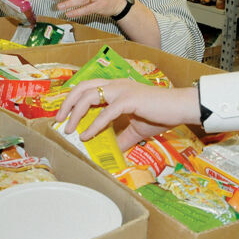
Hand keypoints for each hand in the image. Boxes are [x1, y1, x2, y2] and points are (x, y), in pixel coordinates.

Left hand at [55, 79, 199, 150]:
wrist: (180, 108)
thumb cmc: (161, 114)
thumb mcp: (136, 129)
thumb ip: (121, 137)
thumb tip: (111, 153)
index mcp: (116, 87)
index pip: (88, 87)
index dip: (73, 99)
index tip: (63, 114)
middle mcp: (116, 85)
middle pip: (82, 87)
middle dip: (67, 103)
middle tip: (58, 120)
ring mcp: (121, 90)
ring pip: (89, 96)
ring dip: (75, 113)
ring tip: (68, 128)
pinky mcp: (128, 100)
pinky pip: (105, 113)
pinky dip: (94, 125)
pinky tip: (87, 135)